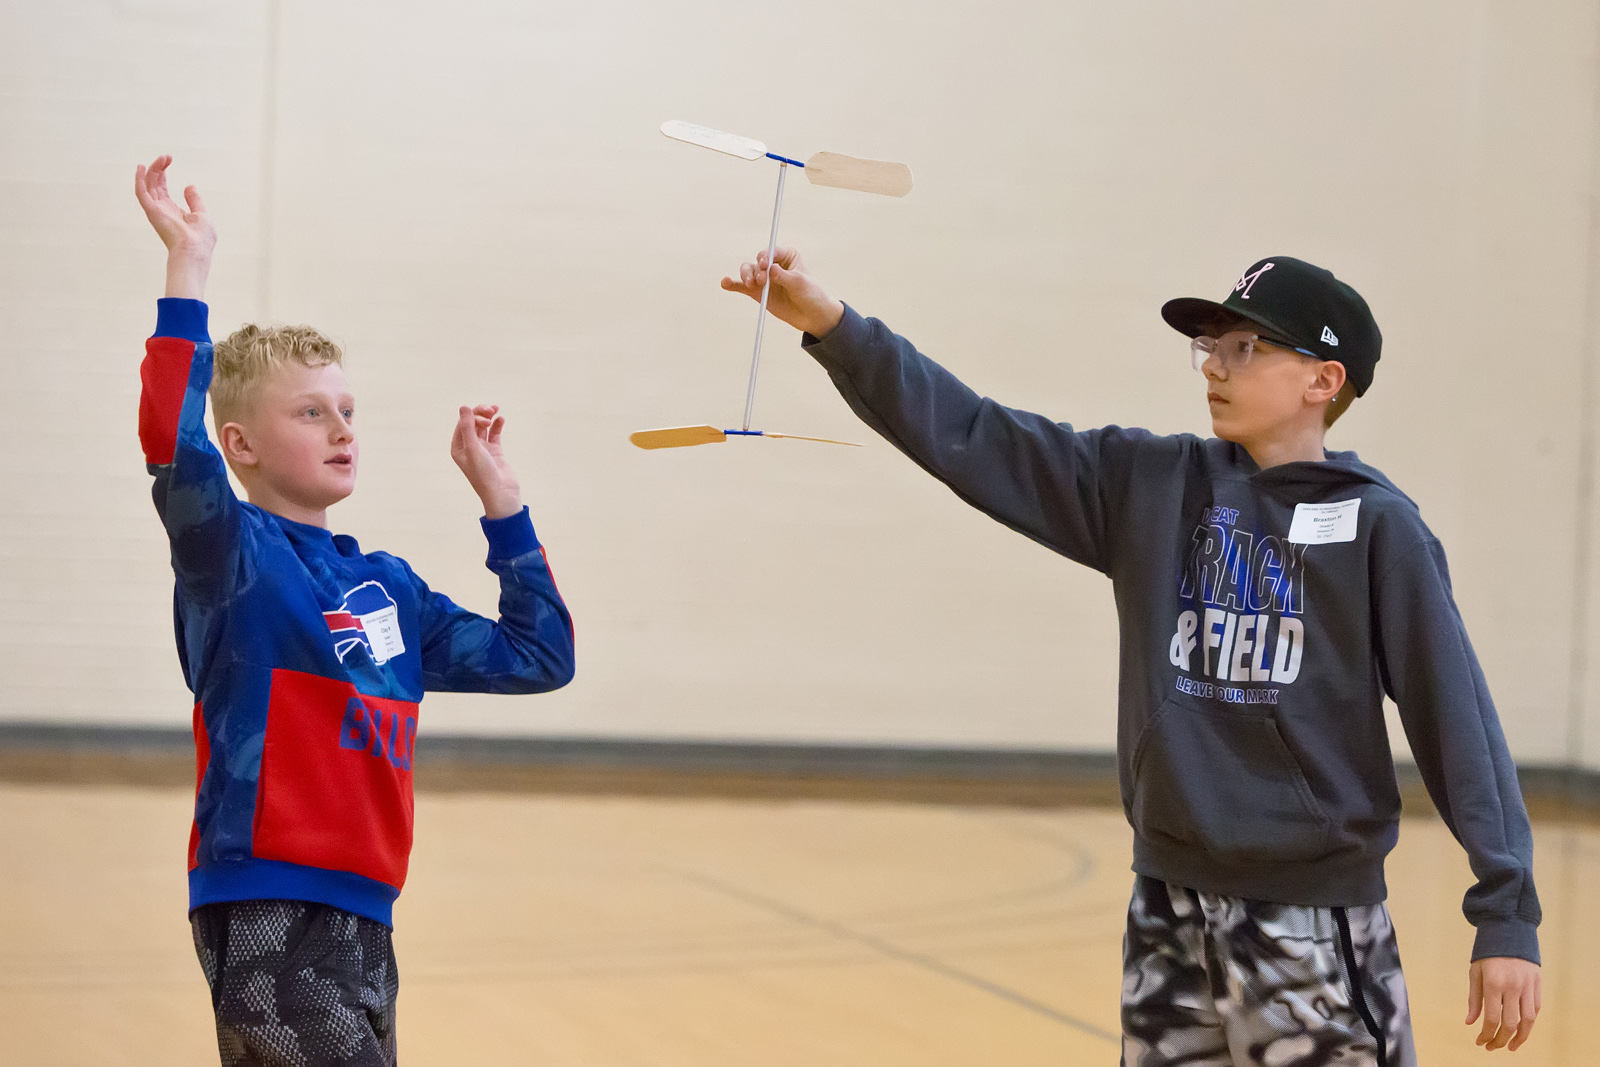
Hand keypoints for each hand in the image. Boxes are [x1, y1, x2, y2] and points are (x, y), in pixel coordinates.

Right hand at [133, 154, 215, 298]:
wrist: (195, 250)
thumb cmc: (201, 238)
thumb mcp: (202, 214)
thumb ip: (195, 200)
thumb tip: (190, 186)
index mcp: (172, 211)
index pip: (162, 189)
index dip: (163, 173)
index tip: (169, 160)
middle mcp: (161, 210)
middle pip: (154, 184)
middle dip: (158, 168)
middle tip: (166, 156)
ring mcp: (155, 210)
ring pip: (148, 185)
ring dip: (153, 170)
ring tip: (161, 158)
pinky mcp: (152, 211)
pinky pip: (141, 192)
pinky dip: (139, 179)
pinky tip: (141, 167)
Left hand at [450, 404, 522, 519]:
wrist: (501, 493)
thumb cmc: (483, 474)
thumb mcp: (473, 449)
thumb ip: (467, 426)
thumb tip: (464, 406)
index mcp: (458, 448)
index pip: (462, 423)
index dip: (473, 415)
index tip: (485, 418)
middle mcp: (469, 447)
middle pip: (472, 423)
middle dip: (481, 414)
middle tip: (491, 409)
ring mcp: (482, 449)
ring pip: (484, 427)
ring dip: (489, 417)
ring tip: (496, 409)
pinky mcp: (495, 451)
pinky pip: (495, 434)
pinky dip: (497, 425)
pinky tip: (501, 419)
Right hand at [720, 246, 844, 338]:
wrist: (812, 316)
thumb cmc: (811, 294)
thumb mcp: (800, 283)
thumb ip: (784, 276)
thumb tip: (770, 269)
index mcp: (786, 255)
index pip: (772, 252)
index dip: (766, 256)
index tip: (765, 264)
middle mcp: (772, 264)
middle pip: (757, 261)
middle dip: (756, 270)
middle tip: (762, 281)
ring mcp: (764, 278)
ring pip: (748, 272)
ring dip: (746, 276)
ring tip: (751, 285)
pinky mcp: (757, 292)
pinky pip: (742, 287)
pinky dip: (733, 285)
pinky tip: (725, 283)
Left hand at [1467, 956, 1540, 1050]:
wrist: (1508, 930)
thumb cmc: (1487, 953)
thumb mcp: (1475, 973)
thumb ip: (1474, 999)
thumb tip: (1471, 1023)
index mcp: (1493, 983)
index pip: (1492, 1018)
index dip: (1486, 1034)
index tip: (1480, 1042)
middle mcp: (1513, 986)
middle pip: (1511, 1023)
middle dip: (1501, 1040)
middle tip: (1493, 1047)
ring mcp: (1528, 985)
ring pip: (1528, 1020)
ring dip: (1520, 1037)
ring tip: (1511, 1046)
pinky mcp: (1537, 983)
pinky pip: (1535, 1008)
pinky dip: (1528, 1021)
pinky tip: (1520, 1028)